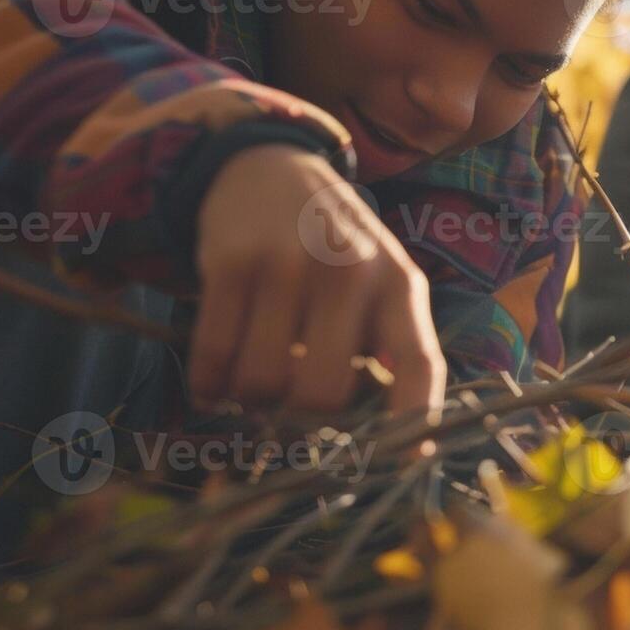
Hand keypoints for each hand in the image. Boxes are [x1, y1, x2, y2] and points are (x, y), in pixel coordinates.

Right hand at [189, 145, 444, 415]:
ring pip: (263, 385)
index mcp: (399, 285)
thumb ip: (386, 348)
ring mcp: (288, 265)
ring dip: (251, 403)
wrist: (270, 165)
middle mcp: (350, 272)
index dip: (414, 422)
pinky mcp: (230, 262)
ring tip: (258, 381)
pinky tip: (216, 382)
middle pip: (324, 396)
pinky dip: (210, 385)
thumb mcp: (380, 282)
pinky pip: (213, 357)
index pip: (420, 364)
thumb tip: (389, 441)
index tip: (403, 463)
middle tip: (291, 410)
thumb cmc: (334, 249)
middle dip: (302, 421)